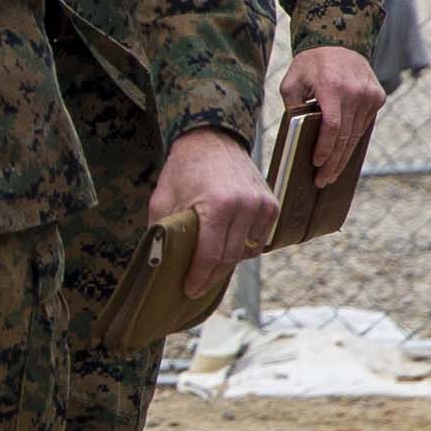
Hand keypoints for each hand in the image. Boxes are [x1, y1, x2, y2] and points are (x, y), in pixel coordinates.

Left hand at [147, 127, 280, 273]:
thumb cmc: (184, 170)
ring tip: (208, 265)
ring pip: (245, 252)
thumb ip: (162, 231)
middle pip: (229, 258)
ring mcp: (263, 206)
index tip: (189, 290)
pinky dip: (243, 248)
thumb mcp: (163, 199)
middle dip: (211, 276)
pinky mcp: (272, 206)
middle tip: (196, 287)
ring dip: (227, 262)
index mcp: (218, 204)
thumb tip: (158, 264)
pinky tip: (226, 244)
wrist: (212, 140)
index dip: (199, 277)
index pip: (210, 255)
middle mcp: (246, 206)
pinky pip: (258, 240)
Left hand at [278, 45, 385, 181]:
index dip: (326, 148)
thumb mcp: (292, 81)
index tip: (317, 164)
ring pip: (356, 134)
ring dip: (344, 156)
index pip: (332, 126)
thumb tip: (296, 135)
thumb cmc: (310, 64)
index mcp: (333, 87)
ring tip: (331, 175)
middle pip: (345, 136)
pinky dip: (353, 141)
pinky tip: (343, 156)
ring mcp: (370, 95)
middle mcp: (356, 92)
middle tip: (322, 181)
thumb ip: (292, 106)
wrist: (339, 42)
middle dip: (333, 161)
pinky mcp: (378, 97)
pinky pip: (364, 125)